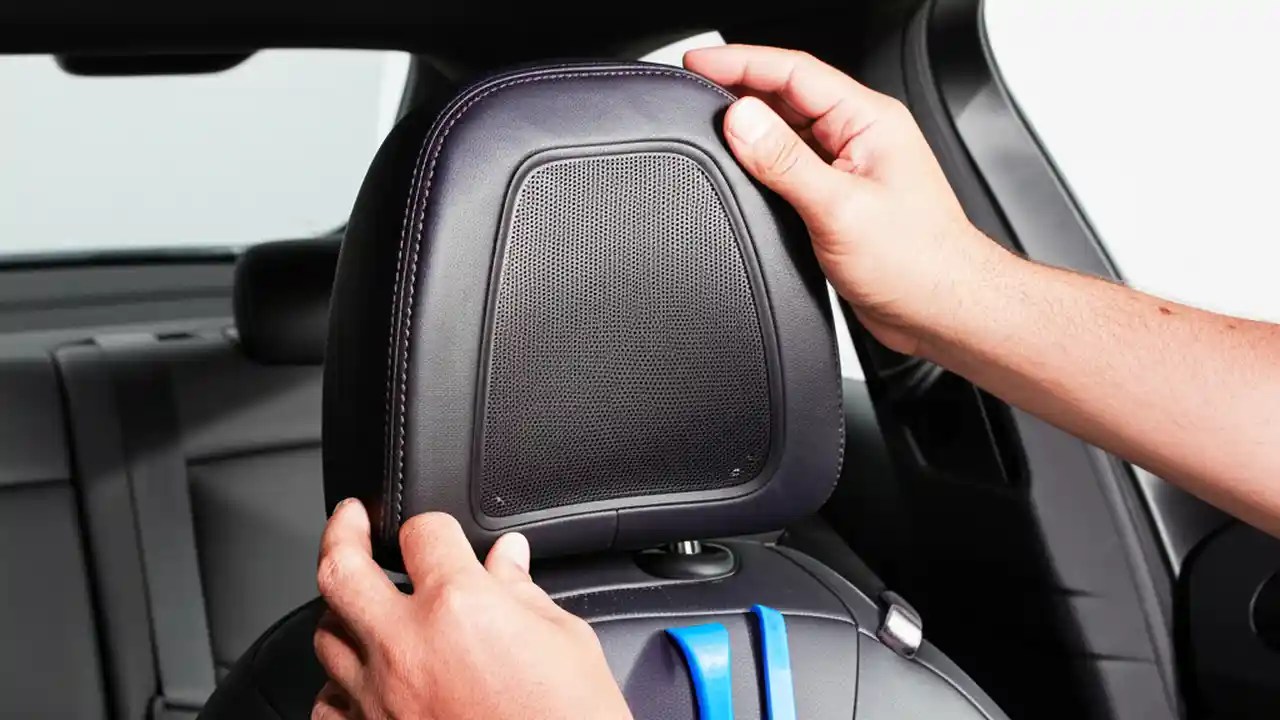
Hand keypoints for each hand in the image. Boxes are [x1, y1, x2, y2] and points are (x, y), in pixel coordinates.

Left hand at [311, 500, 632, 719]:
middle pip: (341, 569)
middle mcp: (406, 647)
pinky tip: (362, 677)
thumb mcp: (566, 642)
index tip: (440, 532)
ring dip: (342, 610)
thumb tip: (508, 559)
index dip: (434, 524)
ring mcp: (380, 698)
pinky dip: (340, 684)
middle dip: (342, 532)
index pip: (423, 531)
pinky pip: (329, 702)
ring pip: (326, 635)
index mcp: (459, 607)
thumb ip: (524, 592)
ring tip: (359, 600)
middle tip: (350, 519)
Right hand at [685, 45, 1009, 355]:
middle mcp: (860, 137)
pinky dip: (762, 164)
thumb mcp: (840, 208)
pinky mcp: (840, 199)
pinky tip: (741, 173)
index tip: (700, 63)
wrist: (943, 311)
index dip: (742, 62)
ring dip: (750, 129)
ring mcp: (850, 167)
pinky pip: (792, 167)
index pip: (794, 71)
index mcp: (869, 121)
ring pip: (789, 132)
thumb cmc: (918, 262)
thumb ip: (785, 162)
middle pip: (788, 95)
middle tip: (693, 91)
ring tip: (708, 127)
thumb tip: (741, 120)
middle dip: (739, 89)